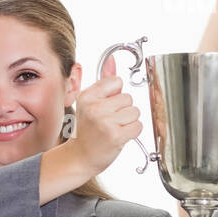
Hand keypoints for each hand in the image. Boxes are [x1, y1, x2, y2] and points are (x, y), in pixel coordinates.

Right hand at [70, 56, 144, 176]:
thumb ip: (104, 82)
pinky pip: (137, 126)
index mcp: (87, 96)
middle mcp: (94, 108)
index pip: (117, 81)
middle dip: (124, 110)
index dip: (116, 95)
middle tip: (109, 121)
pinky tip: (119, 136)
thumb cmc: (88, 131)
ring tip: (114, 129)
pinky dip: (132, 132)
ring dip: (129, 122)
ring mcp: (104, 122)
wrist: (80, 157)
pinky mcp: (115, 135)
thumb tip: (111, 60)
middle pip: (128, 98)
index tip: (106, 106)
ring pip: (135, 112)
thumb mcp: (91, 103)